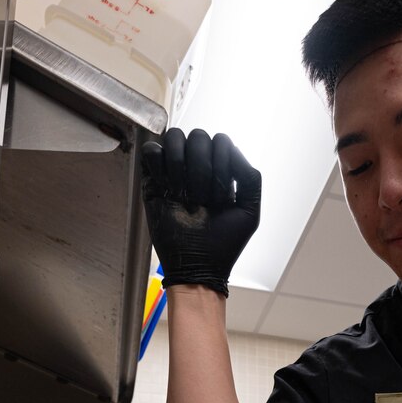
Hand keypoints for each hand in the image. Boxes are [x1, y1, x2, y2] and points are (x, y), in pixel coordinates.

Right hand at [141, 128, 261, 297]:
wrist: (198, 267)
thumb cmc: (224, 243)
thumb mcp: (249, 211)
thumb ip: (250, 177)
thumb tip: (230, 147)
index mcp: (220, 170)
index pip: (220, 140)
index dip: (222, 163)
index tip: (222, 195)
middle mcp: (197, 167)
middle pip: (197, 135)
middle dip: (202, 166)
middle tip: (202, 197)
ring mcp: (174, 173)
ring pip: (174, 138)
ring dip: (181, 164)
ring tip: (183, 193)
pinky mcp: (152, 182)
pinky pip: (151, 152)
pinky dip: (160, 164)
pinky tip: (167, 188)